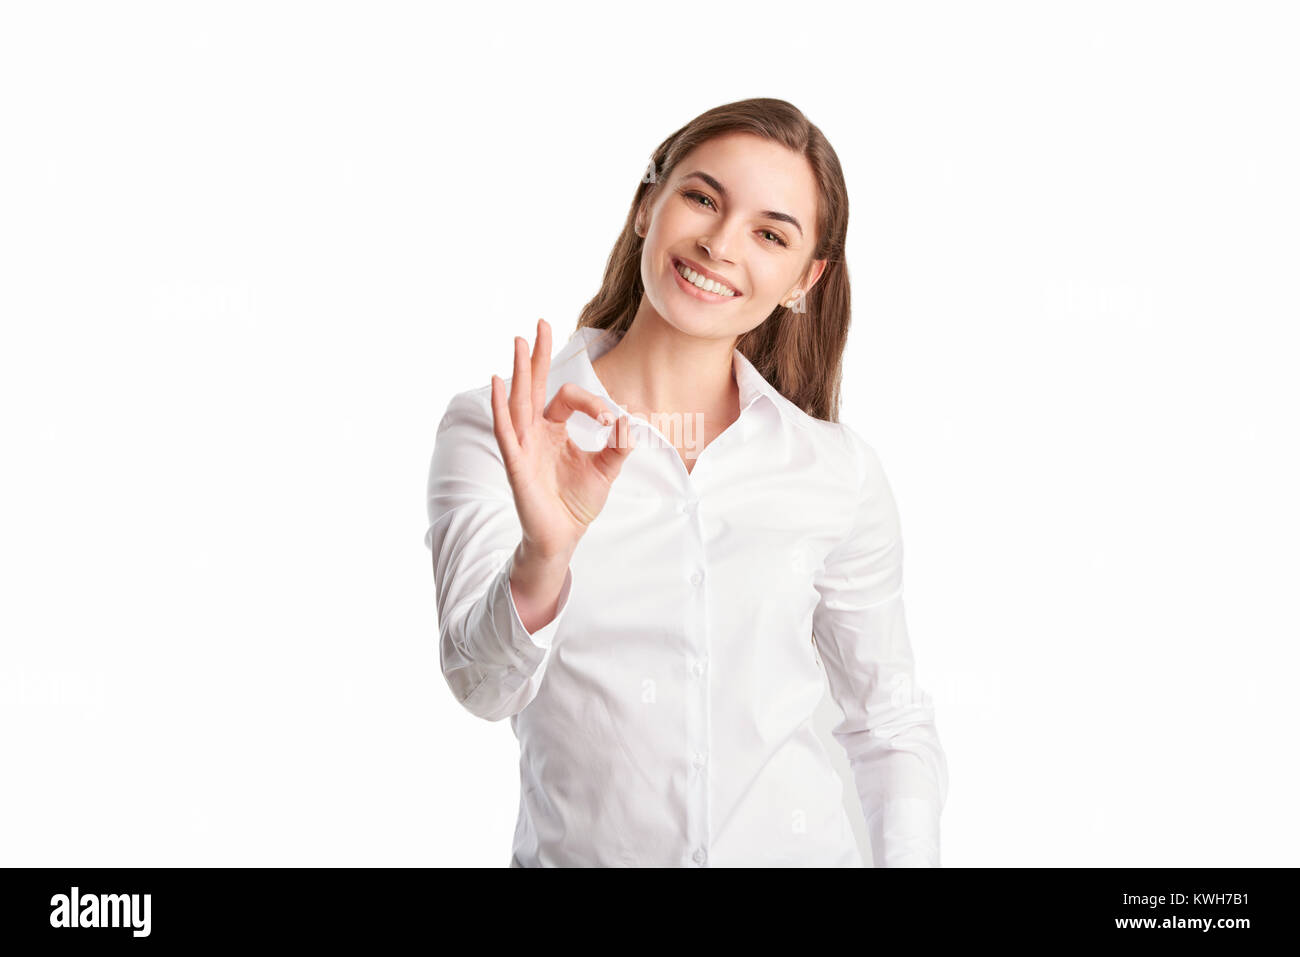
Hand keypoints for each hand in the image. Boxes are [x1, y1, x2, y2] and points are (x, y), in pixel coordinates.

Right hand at [490, 319, 635, 563]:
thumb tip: (627, 420)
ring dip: (518, 371)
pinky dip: (500, 406)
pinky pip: (506, 430)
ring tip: (518, 341)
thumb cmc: (577, 503)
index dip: (592, 404)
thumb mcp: (606, 469)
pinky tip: (499, 383)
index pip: (567, 399)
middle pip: (533, 386)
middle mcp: (535, 433)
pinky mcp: (516, 463)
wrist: (563, 537)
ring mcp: (522, 446)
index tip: (611, 422)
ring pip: (518, 401)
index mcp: (554, 431)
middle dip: (536, 355)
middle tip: (539, 323)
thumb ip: (619, 445)